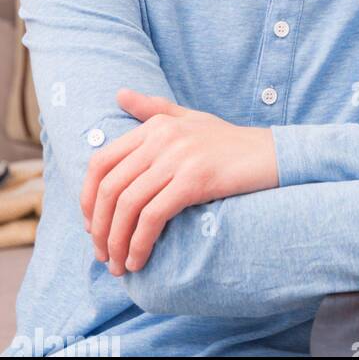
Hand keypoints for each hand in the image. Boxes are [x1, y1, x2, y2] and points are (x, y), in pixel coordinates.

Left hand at [80, 88, 278, 275]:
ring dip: (117, 242)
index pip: (100, 162)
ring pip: (127, 206)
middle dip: (99, 228)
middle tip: (103, 254)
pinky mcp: (194, 180)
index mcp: (155, 125)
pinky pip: (153, 217)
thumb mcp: (189, 117)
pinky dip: (140, 243)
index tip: (91, 225)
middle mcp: (161, 137)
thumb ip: (152, 108)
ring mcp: (178, 158)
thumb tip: (119, 93)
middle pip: (109, 188)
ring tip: (120, 265)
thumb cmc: (228, 141)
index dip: (87, 198)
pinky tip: (140, 259)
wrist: (270, 154)